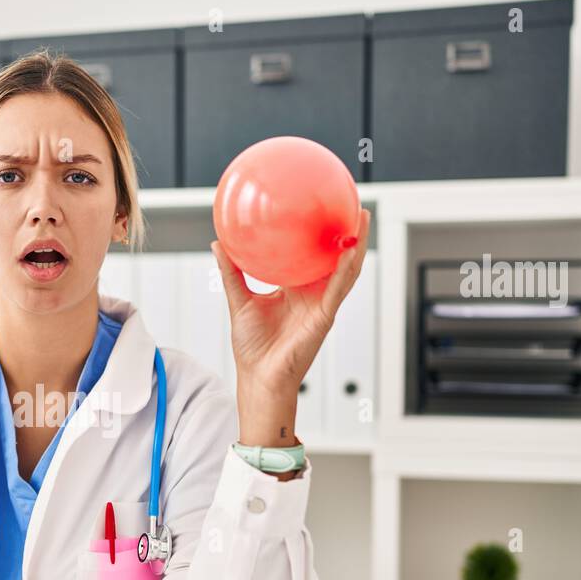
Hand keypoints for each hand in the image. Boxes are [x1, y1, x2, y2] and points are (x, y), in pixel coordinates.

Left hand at [212, 208, 370, 397]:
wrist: (258, 376)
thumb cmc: (252, 346)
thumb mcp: (239, 300)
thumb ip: (232, 272)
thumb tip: (219, 243)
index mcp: (296, 289)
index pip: (313, 256)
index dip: (321, 234)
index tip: (323, 208)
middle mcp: (314, 294)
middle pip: (336, 258)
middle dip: (348, 232)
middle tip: (352, 203)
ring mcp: (322, 304)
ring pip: (346, 269)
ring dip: (357, 244)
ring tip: (362, 218)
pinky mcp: (325, 316)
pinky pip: (338, 289)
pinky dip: (346, 268)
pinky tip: (350, 250)